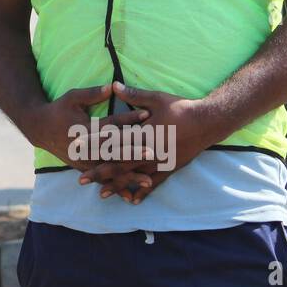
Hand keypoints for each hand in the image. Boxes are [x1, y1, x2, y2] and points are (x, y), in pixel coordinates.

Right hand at [20, 82, 150, 175]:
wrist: (39, 129)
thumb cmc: (59, 110)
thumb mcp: (73, 97)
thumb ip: (93, 94)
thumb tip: (113, 86)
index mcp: (84, 129)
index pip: (110, 123)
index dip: (129, 118)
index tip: (148, 114)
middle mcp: (84, 148)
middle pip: (112, 151)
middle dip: (134, 153)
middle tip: (154, 153)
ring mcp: (83, 161)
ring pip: (109, 170)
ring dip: (129, 175)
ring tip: (149, 182)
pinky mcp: (82, 168)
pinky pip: (102, 180)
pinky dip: (116, 187)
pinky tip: (130, 196)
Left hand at [77, 82, 222, 203]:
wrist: (207, 123)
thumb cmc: (181, 109)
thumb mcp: (156, 99)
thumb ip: (133, 95)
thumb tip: (113, 86)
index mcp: (142, 134)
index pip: (113, 142)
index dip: (94, 146)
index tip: (79, 150)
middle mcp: (148, 152)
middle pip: (119, 165)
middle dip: (100, 173)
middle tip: (81, 180)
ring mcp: (159, 162)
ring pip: (134, 177)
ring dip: (117, 186)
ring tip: (101, 194)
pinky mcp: (169, 168)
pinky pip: (153, 183)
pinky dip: (141, 192)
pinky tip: (131, 200)